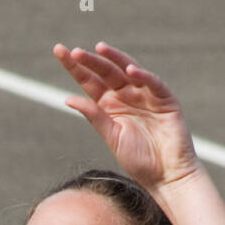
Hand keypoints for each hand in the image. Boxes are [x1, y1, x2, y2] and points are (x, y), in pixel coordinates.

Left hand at [54, 42, 198, 192]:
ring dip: (115, 59)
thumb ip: (94, 116)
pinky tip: (129, 71)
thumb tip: (68, 99)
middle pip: (106, 72)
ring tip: (99, 49)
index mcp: (109, 104)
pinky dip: (143, 76)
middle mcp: (126, 95)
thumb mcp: (111, 136)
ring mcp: (145, 95)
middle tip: (74, 52)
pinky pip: (153, 83)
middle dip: (90, 60)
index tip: (58, 51)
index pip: (89, 80)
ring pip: (128, 70)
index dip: (75, 67)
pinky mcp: (165, 100)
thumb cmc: (139, 160)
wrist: (166, 175)